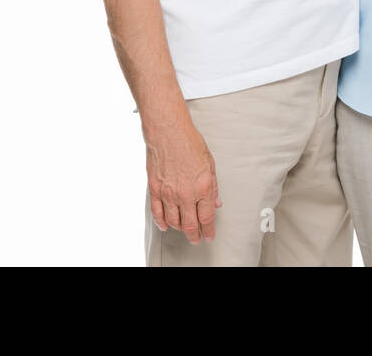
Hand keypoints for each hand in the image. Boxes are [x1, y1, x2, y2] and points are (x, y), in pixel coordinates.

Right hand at [145, 123, 222, 243]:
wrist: (168, 133)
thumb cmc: (189, 143)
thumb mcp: (210, 163)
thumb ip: (213, 186)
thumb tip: (216, 202)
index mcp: (202, 187)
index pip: (206, 217)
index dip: (209, 230)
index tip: (210, 235)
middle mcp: (185, 194)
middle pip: (190, 224)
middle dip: (195, 235)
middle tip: (197, 238)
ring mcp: (168, 193)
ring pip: (174, 221)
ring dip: (180, 229)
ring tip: (184, 229)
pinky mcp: (155, 190)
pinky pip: (157, 213)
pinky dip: (161, 222)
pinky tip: (165, 225)